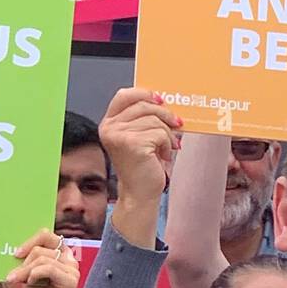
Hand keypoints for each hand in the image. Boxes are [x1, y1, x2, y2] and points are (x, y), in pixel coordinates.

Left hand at [7, 230, 82, 287]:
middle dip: (24, 262)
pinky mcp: (71, 281)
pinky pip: (48, 269)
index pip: (47, 235)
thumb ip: (29, 260)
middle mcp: (70, 260)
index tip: (16, 253)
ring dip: (25, 271)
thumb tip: (15, 250)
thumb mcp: (31, 273)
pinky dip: (35, 275)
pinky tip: (31, 283)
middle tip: (13, 275)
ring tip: (18, 281)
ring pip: (42, 259)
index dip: (30, 241)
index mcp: (63, 254)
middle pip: (41, 248)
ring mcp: (73, 270)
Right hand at [99, 87, 181, 206]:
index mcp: (109, 123)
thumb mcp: (140, 137)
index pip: (124, 95)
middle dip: (165, 114)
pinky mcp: (132, 143)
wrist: (139, 194)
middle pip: (144, 105)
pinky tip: (163, 156)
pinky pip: (160, 133)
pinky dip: (167, 144)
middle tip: (177, 124)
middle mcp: (110, 128)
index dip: (144, 93)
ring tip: (167, 148)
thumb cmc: (142, 166)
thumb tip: (165, 102)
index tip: (161, 100)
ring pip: (155, 120)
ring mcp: (119, 135)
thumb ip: (144, 119)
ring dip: (168, 134)